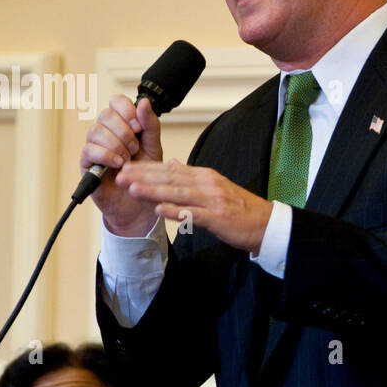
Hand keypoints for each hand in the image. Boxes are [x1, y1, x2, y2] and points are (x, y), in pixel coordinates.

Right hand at [79, 95, 162, 235]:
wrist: (139, 204)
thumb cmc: (145, 174)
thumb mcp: (154, 147)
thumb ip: (150, 125)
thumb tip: (144, 101)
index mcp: (122, 124)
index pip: (116, 101)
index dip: (127, 110)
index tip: (139, 126)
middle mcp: (106, 132)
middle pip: (105, 114)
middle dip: (124, 131)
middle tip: (135, 148)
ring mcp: (95, 146)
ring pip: (96, 131)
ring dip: (116, 144)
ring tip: (127, 160)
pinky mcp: (87, 163)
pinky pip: (89, 150)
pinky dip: (106, 155)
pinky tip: (118, 165)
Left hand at [115, 159, 275, 253]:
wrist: (267, 224)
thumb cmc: (241, 209)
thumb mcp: (216, 186)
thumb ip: (192, 175)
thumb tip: (171, 162)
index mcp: (205, 176)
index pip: (170, 169)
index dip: (146, 168)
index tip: (125, 167)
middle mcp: (207, 184)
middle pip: (170, 178)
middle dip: (143, 176)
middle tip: (120, 175)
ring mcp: (213, 200)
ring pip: (178, 193)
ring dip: (153, 190)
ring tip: (132, 189)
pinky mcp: (218, 217)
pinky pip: (193, 214)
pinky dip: (176, 211)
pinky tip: (159, 209)